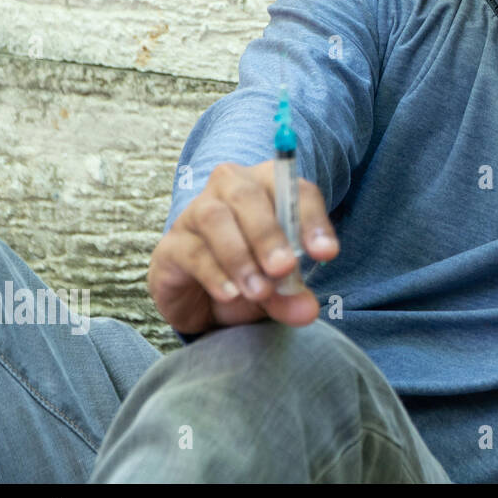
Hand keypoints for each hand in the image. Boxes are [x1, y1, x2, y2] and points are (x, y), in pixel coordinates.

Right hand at [147, 160, 339, 335]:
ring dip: (240, 255)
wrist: (202, 296)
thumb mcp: (279, 285)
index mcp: (268, 187)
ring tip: (259, 290)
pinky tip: (230, 293)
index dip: (311, 219)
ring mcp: (194, 213)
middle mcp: (229, 190)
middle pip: (248, 195)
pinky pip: (192, 251)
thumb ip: (293, 295)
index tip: (326, 253)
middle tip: (283, 269)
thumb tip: (307, 310)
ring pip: (215, 218)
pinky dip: (214, 273)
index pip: (295, 190)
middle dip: (268, 234)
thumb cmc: (252, 272)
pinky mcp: (171, 246)